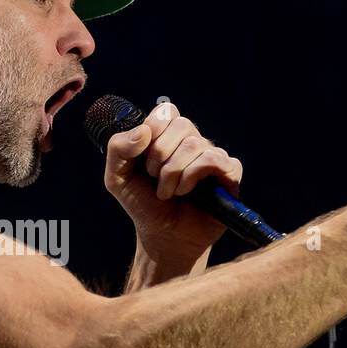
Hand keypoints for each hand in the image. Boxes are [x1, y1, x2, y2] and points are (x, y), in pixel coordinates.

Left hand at [103, 101, 243, 265]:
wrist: (162, 236)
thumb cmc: (143, 204)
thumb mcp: (117, 177)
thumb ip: (118, 149)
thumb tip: (144, 130)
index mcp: (168, 135)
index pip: (167, 111)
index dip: (154, 128)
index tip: (143, 155)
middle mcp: (193, 141)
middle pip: (182, 125)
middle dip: (160, 155)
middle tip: (153, 178)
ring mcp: (213, 156)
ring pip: (195, 144)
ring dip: (173, 173)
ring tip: (167, 192)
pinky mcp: (229, 173)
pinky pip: (214, 159)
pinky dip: (193, 176)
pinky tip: (186, 192)